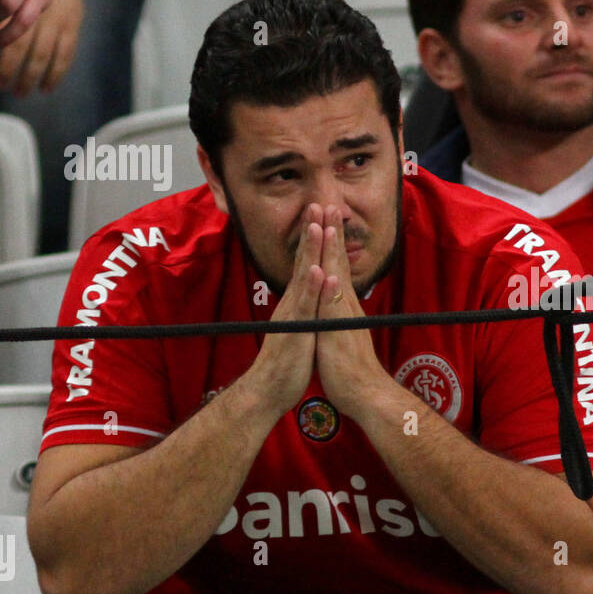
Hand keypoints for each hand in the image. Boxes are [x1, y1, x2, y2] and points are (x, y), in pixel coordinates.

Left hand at [0, 0, 84, 94]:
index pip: (4, 27)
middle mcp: (40, 10)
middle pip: (22, 45)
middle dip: (8, 68)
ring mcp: (58, 20)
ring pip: (43, 54)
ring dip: (30, 76)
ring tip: (17, 93)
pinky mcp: (71, 27)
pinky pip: (65, 55)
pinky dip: (56, 74)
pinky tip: (45, 90)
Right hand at [245, 205, 326, 417]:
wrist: (269, 390)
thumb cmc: (287, 362)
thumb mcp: (300, 327)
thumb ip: (304, 307)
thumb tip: (310, 290)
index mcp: (298, 301)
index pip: (308, 263)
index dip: (316, 239)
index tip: (322, 213)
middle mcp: (294, 303)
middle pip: (305, 261)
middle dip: (312, 232)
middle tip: (318, 203)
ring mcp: (295, 315)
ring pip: (305, 278)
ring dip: (312, 252)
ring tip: (319, 226)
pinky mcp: (297, 331)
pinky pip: (307, 307)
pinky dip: (315, 289)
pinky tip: (322, 273)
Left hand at [314, 205, 392, 418]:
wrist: (366, 392)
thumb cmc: (352, 368)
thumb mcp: (342, 332)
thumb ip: (340, 312)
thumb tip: (337, 299)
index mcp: (341, 303)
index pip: (334, 264)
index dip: (329, 239)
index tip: (324, 215)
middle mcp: (344, 303)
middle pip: (337, 261)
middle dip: (331, 232)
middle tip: (327, 203)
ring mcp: (343, 315)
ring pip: (336, 276)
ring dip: (332, 250)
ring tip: (327, 225)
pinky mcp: (340, 331)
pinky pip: (335, 306)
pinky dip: (332, 288)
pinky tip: (330, 273)